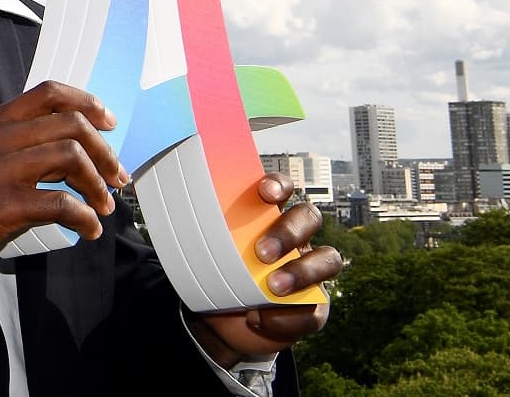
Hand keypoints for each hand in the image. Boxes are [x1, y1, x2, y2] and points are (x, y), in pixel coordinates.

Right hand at [0, 81, 128, 273]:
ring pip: (70, 157)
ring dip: (98, 184)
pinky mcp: (4, 205)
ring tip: (104, 204)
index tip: (108, 122)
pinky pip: (59, 203)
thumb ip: (17, 143)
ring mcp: (3, 170)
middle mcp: (2, 139)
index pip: (51, 93)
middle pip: (72, 125)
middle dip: (105, 152)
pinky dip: (83, 217)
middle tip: (115, 176)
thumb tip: (66, 152)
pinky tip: (88, 228)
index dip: (88, 103)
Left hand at [189, 173, 342, 363]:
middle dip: (289, 231)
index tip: (265, 192)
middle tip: (262, 252)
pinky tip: (259, 319)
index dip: (278, 185)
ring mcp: (309, 271)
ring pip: (328, 259)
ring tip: (273, 287)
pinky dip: (287, 317)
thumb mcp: (204, 257)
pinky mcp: (313, 307)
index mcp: (266, 218)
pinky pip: (313, 311)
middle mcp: (294, 239)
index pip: (281, 189)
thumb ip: (203, 241)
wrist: (219, 323)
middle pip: (309, 218)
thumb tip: (181, 223)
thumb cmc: (213, 278)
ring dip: (302, 272)